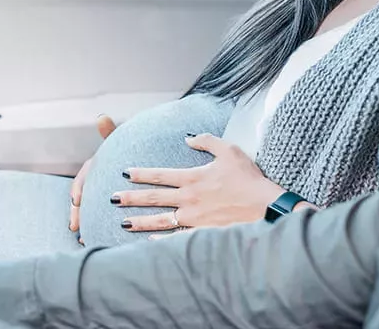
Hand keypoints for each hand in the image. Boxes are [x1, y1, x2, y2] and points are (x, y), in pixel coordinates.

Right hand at [69, 114, 116, 234]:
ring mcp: (99, 194)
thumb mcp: (119, 141)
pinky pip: (96, 218)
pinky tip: (93, 242)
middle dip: (76, 213)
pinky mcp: (105, 206)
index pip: (83, 177)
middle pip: (81, 199)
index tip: (77, 200)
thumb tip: (101, 117)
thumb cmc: (126, 149)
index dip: (78, 188)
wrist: (136, 162)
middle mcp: (95, 181)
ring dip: (83, 224)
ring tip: (82, 238)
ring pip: (87, 211)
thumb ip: (110, 132)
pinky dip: (94, 229)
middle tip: (75, 226)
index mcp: (95, 167)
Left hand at [114, 133, 285, 232]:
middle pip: (154, 198)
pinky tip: (149, 242)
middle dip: (130, 198)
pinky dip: (162, 241)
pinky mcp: (202, 234)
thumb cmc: (249, 179)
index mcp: (193, 178)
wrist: (266, 208)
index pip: (160, 175)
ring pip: (160, 221)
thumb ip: (206, 141)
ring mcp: (194, 219)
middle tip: (112, 199)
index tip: (125, 174)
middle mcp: (189, 199)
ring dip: (140, 221)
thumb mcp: (229, 151)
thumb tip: (188, 136)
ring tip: (123, 223)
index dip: (141, 174)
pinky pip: (177, 239)